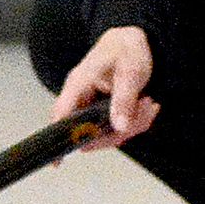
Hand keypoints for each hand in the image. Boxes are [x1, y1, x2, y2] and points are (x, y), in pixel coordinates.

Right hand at [53, 26, 159, 149]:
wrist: (136, 41)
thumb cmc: (126, 48)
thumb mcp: (130, 71)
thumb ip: (124, 99)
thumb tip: (119, 126)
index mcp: (78, 84)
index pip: (61, 116)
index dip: (59, 139)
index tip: (57, 162)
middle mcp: (82, 98)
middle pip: (89, 133)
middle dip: (119, 130)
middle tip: (143, 110)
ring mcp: (93, 108)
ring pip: (107, 135)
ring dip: (132, 125)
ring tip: (147, 103)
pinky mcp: (105, 113)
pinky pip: (118, 130)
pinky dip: (136, 122)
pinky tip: (145, 106)